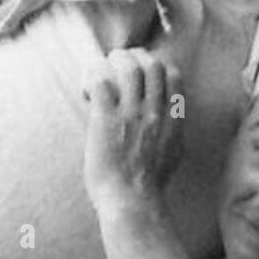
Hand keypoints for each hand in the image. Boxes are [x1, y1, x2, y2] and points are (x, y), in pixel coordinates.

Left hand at [82, 48, 183, 208]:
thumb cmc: (148, 186)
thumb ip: (171, 132)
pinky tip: (86, 88)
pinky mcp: (106, 118)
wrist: (131, 201)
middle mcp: (154, 110)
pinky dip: (92, 76)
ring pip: (127, 66)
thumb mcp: (172, 153)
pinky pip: (100, 80)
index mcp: (173, 118)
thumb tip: (168, 125)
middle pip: (151, 64)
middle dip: (133, 58)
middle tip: (117, 65)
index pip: (172, 75)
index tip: (141, 70)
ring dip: (111, 63)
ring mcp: (131, 113)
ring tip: (99, 71)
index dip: (156, 66)